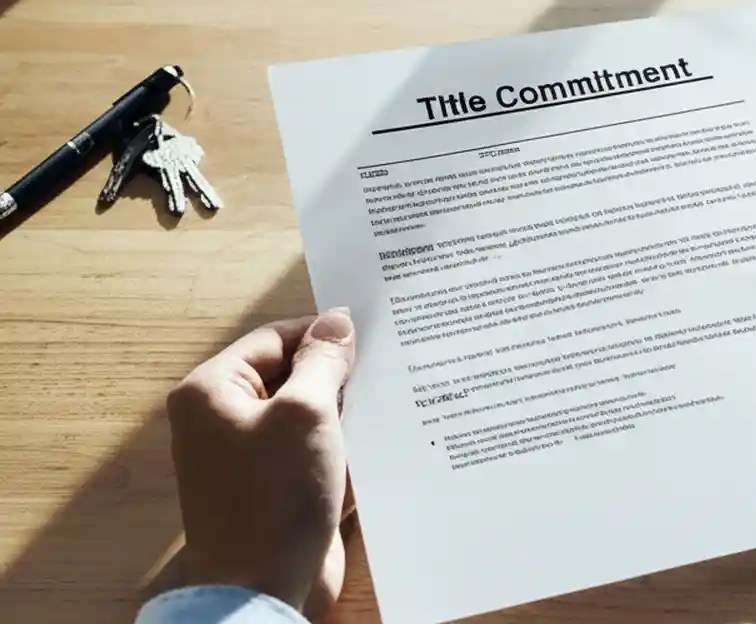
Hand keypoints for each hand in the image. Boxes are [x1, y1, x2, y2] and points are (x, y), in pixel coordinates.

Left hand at [165, 309, 355, 618]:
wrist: (261, 591)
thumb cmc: (274, 497)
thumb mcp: (305, 414)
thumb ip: (323, 361)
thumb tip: (337, 320)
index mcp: (211, 391)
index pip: (273, 338)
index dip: (321, 333)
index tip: (371, 335)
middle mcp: (222, 420)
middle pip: (288, 374)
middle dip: (335, 374)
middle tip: (386, 367)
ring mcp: (247, 457)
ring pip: (304, 415)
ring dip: (342, 412)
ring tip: (388, 403)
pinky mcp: (273, 489)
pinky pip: (309, 452)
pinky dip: (340, 447)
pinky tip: (377, 445)